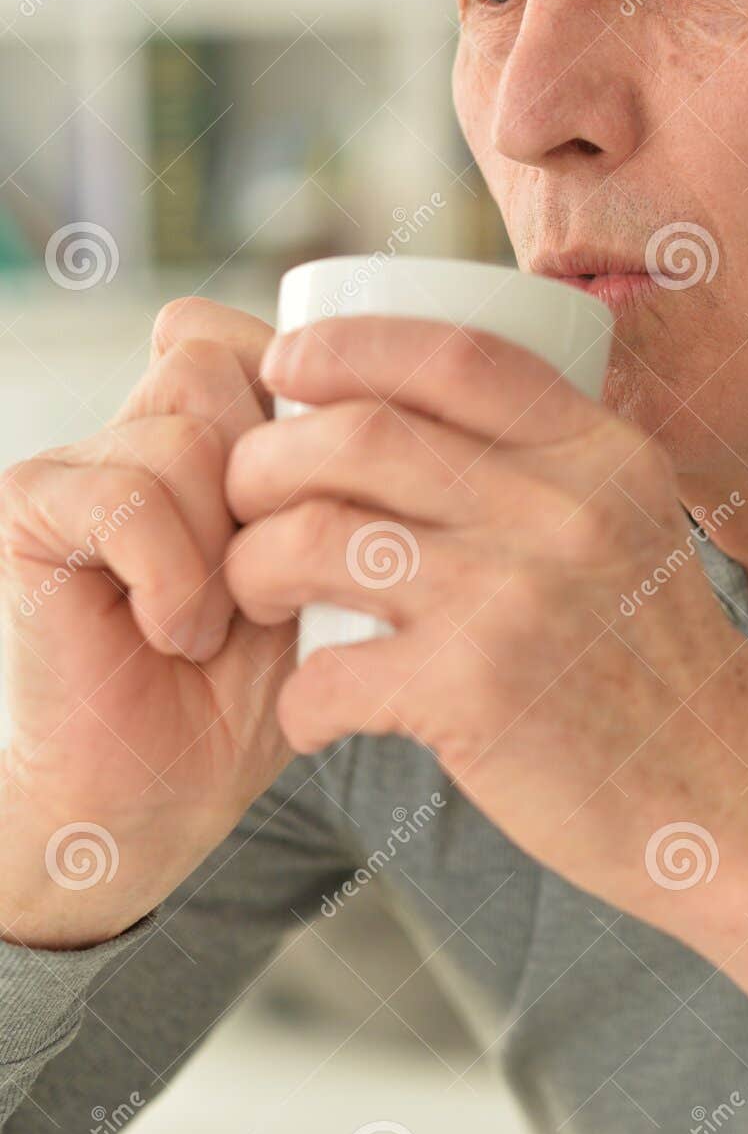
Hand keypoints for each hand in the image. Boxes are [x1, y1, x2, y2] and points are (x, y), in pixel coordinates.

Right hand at [0, 298, 294, 947]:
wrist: (157, 794)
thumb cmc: (242, 688)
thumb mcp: (310, 565)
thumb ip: (310, 470)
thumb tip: (331, 385)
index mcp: (201, 428)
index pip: (248, 339)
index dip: (292, 412)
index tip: (305, 515)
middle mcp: (132, 429)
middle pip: (219, 370)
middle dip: (261, 489)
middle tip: (252, 589)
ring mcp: (76, 464)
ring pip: (184, 436)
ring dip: (220, 552)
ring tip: (206, 623)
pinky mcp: (30, 506)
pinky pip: (131, 498)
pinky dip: (172, 581)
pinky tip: (168, 634)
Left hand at [226, 313, 747, 1031]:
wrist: (728, 797)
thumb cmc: (658, 664)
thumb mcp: (635, 523)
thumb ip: (550, 465)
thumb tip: (413, 406)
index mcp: (601, 453)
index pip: (454, 352)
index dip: (346, 344)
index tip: (283, 366)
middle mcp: (562, 509)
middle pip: (359, 435)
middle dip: (265, 459)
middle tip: (243, 496)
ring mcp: (517, 599)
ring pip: (320, 539)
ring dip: (254, 565)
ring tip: (255, 592)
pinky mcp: (478, 694)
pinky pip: (330, 673)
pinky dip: (299, 700)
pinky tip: (313, 715)